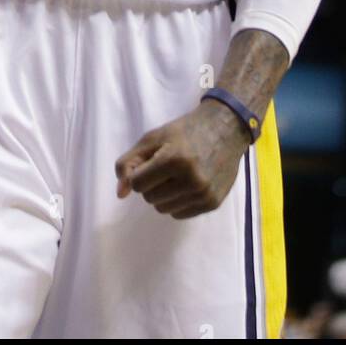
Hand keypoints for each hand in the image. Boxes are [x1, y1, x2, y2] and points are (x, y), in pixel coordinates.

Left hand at [115, 101, 249, 218]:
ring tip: (176, 176)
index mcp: (174, 159)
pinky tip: (187, 184)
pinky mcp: (212, 203)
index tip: (149, 162)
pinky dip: (177, 202)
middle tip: (165, 167)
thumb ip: (129, 163)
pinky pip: (179, 214)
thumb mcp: (153, 138)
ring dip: (163, 195)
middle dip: (151, 184)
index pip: (138, 184)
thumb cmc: (185, 131)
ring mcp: (203, 194)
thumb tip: (120, 194)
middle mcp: (191, 180)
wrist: (225, 130)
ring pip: (163, 209)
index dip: (139, 173)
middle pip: (149, 198)